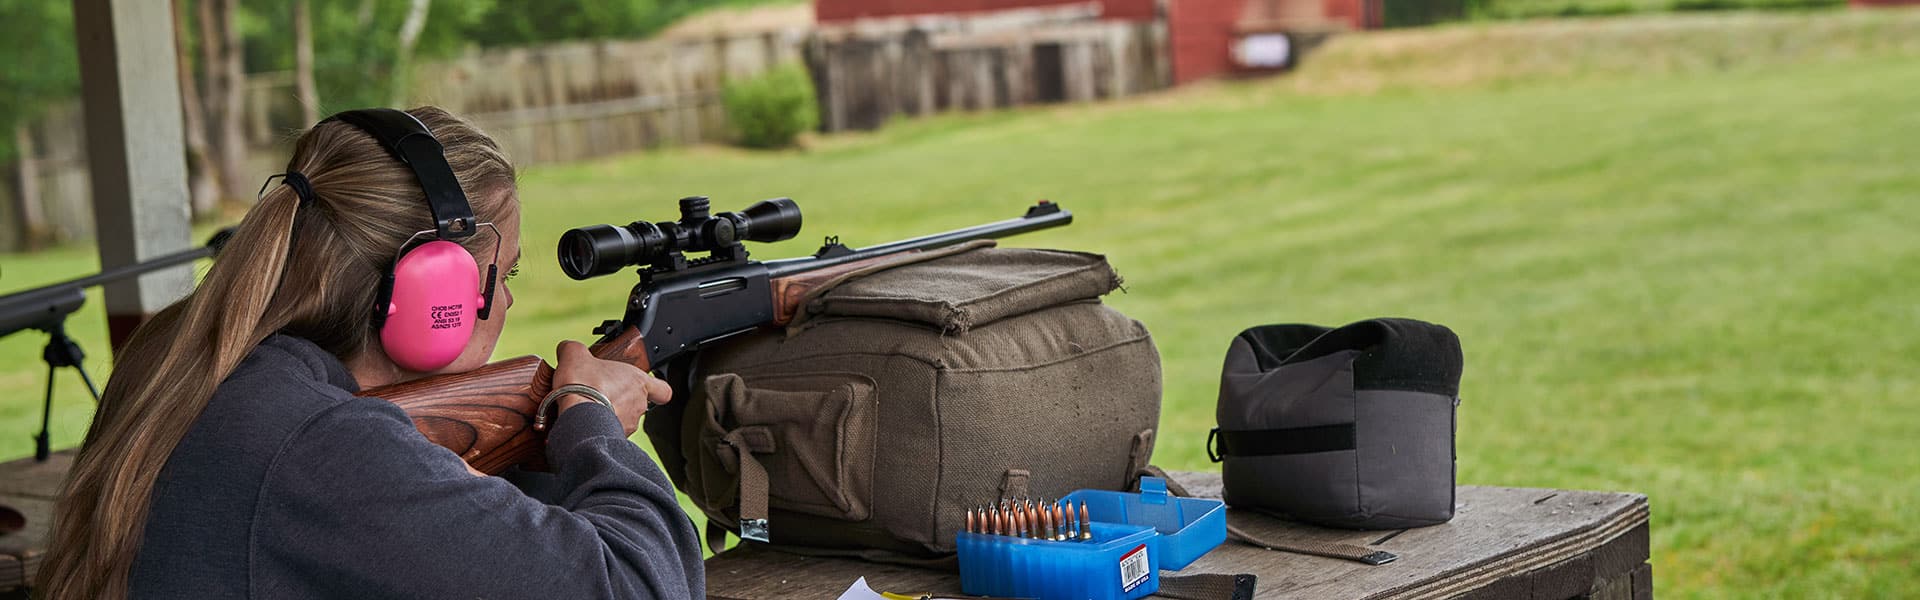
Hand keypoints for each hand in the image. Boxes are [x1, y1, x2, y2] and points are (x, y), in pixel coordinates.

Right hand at [551, 340, 671, 435]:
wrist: (577, 415)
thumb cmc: (584, 385)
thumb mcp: (575, 354)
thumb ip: (575, 349)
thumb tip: (569, 348)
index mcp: (638, 382)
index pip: (663, 390)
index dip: (656, 389)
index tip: (648, 388)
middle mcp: (638, 406)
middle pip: (636, 404)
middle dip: (619, 400)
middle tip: (601, 394)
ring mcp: (628, 425)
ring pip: (623, 421)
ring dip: (609, 416)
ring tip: (588, 409)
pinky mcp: (615, 439)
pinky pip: (609, 434)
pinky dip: (598, 429)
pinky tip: (583, 423)